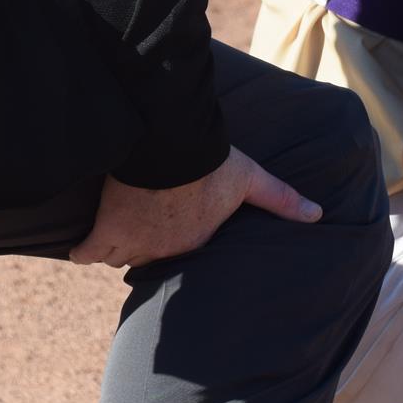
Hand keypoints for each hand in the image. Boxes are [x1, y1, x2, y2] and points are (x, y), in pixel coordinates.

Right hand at [69, 146, 322, 267]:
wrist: (171, 144)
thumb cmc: (213, 161)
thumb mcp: (254, 180)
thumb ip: (283, 199)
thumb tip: (318, 215)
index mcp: (196, 241)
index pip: (182, 253)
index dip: (176, 241)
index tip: (172, 231)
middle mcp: (165, 249)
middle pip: (149, 257)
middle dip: (147, 246)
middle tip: (145, 227)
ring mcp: (134, 242)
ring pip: (119, 256)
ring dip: (118, 245)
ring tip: (119, 229)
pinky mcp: (106, 230)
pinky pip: (87, 253)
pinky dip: (83, 249)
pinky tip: (83, 243)